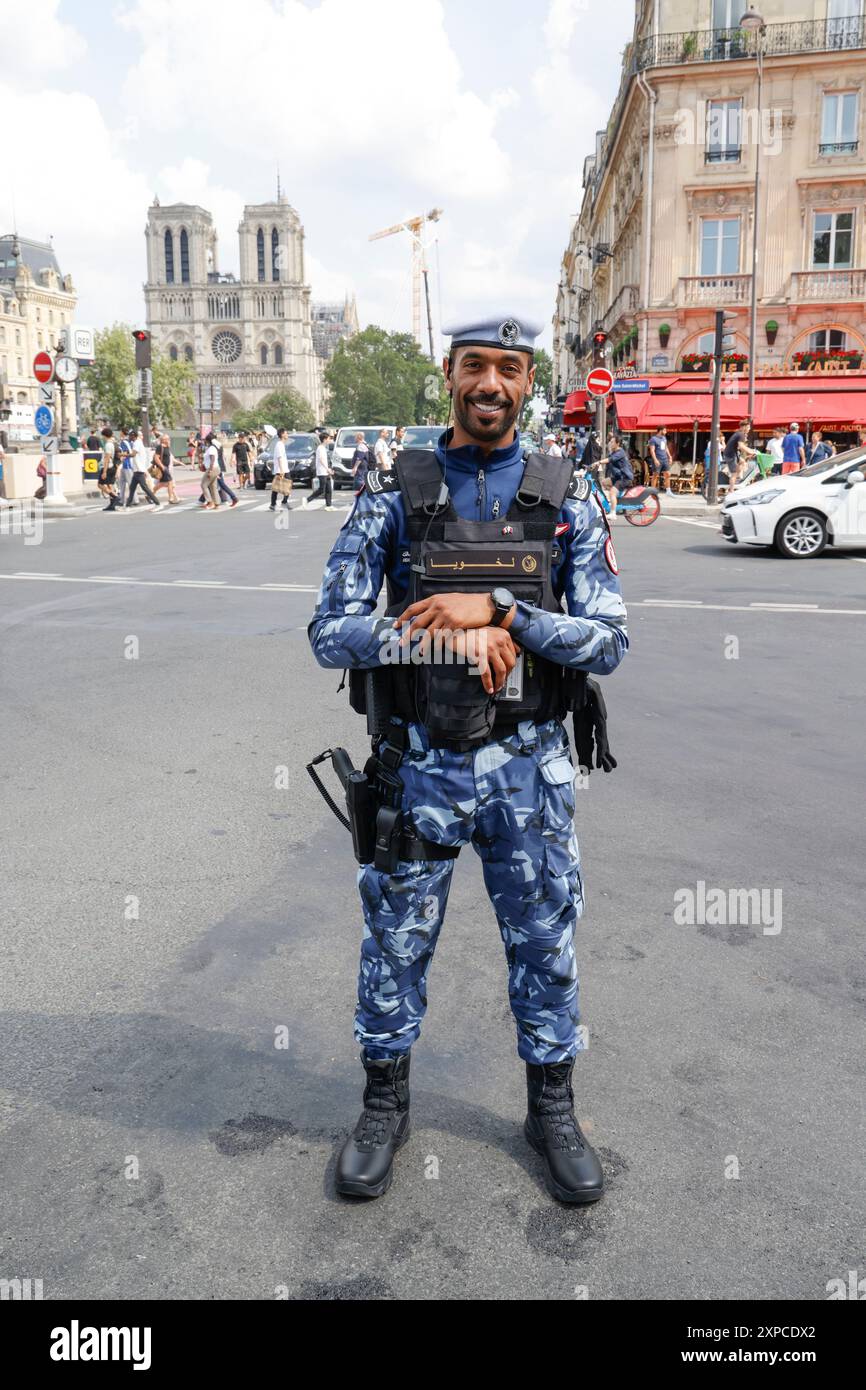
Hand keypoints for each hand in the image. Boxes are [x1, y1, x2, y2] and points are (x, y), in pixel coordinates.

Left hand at [396, 591, 513, 639]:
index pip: (412, 609)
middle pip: (417, 623)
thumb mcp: (449, 599)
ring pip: (429, 633)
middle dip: (407, 635)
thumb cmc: (468, 603)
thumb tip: (424, 614)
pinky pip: (442, 638)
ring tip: (419, 652)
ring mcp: (446, 615)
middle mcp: (437, 606)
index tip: (396, 626)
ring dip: (423, 644)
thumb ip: (436, 605)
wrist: (485, 605)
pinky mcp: (454, 624)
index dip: (402, 618)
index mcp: (434, 599)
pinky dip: (438, 645)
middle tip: (401, 644)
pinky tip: (435, 650)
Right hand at [444, 627, 520, 694]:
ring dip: (500, 681)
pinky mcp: (479, 656)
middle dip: (508, 675)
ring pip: (501, 670)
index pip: (514, 654)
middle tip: (503, 681)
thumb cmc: (472, 632)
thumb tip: (518, 650)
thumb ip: (505, 640)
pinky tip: (489, 689)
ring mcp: (489, 648)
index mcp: (503, 634)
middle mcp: (499, 640)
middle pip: (510, 663)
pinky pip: (487, 674)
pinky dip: (488, 683)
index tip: (509, 672)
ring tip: (497, 687)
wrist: (456, 633)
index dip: (512, 666)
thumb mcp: (492, 632)